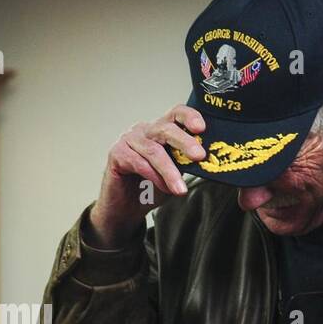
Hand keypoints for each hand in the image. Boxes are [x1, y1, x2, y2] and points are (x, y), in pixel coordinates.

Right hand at [91, 104, 205, 246]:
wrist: (125, 208)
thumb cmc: (150, 188)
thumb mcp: (174, 172)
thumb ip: (185, 163)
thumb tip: (206, 160)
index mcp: (160, 130)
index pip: (176, 115)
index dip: (189, 117)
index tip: (202, 128)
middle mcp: (144, 130)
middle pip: (165, 129)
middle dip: (185, 142)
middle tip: (199, 156)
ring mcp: (128, 140)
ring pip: (153, 151)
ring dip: (170, 171)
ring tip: (180, 189)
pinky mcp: (116, 154)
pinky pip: (138, 163)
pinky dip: (153, 177)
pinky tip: (163, 188)